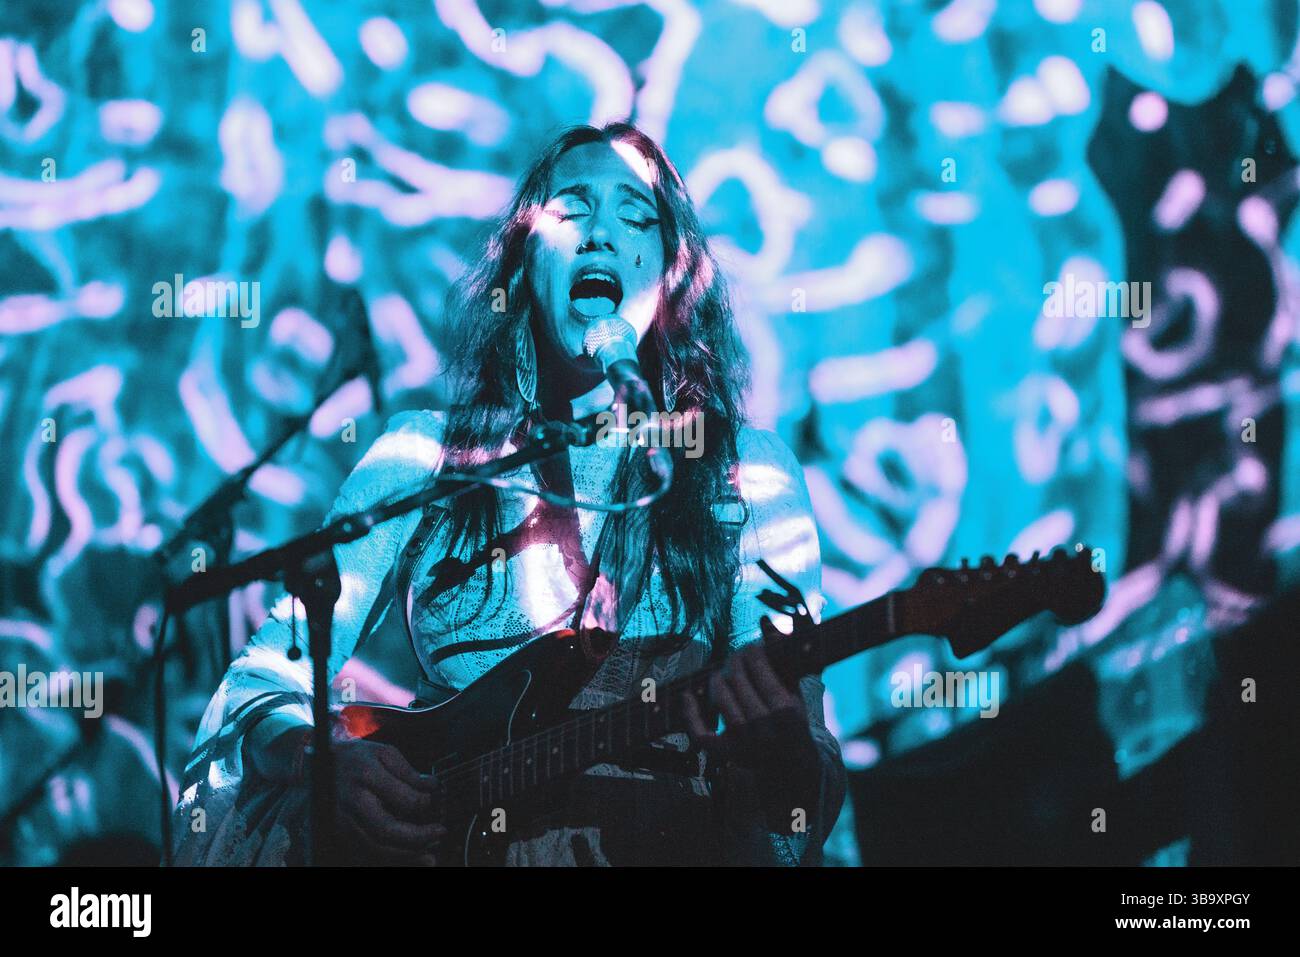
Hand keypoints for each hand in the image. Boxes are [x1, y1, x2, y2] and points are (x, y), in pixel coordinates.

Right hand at [329, 738, 444, 864]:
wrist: (320, 768)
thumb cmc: (357, 759)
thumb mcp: (383, 753)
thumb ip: (408, 771)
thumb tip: (433, 787)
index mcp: (366, 776)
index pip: (401, 797)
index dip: (423, 803)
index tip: (434, 800)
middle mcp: (353, 802)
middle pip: (386, 830)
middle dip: (417, 836)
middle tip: (440, 833)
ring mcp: (344, 823)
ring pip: (377, 848)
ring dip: (407, 854)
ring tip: (431, 852)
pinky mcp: (341, 835)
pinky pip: (368, 855)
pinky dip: (393, 860)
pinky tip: (414, 858)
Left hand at [681, 640, 819, 792]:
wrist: (791, 764)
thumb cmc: (792, 719)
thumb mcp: (794, 690)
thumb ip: (781, 655)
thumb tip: (765, 622)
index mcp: (786, 711)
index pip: (760, 669)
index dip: (753, 651)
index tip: (752, 647)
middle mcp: (765, 728)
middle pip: (737, 680)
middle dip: (735, 662)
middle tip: (737, 657)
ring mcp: (745, 743)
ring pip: (720, 699)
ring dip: (717, 679)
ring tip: (724, 674)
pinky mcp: (728, 755)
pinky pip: (701, 733)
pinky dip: (690, 714)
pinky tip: (687, 696)